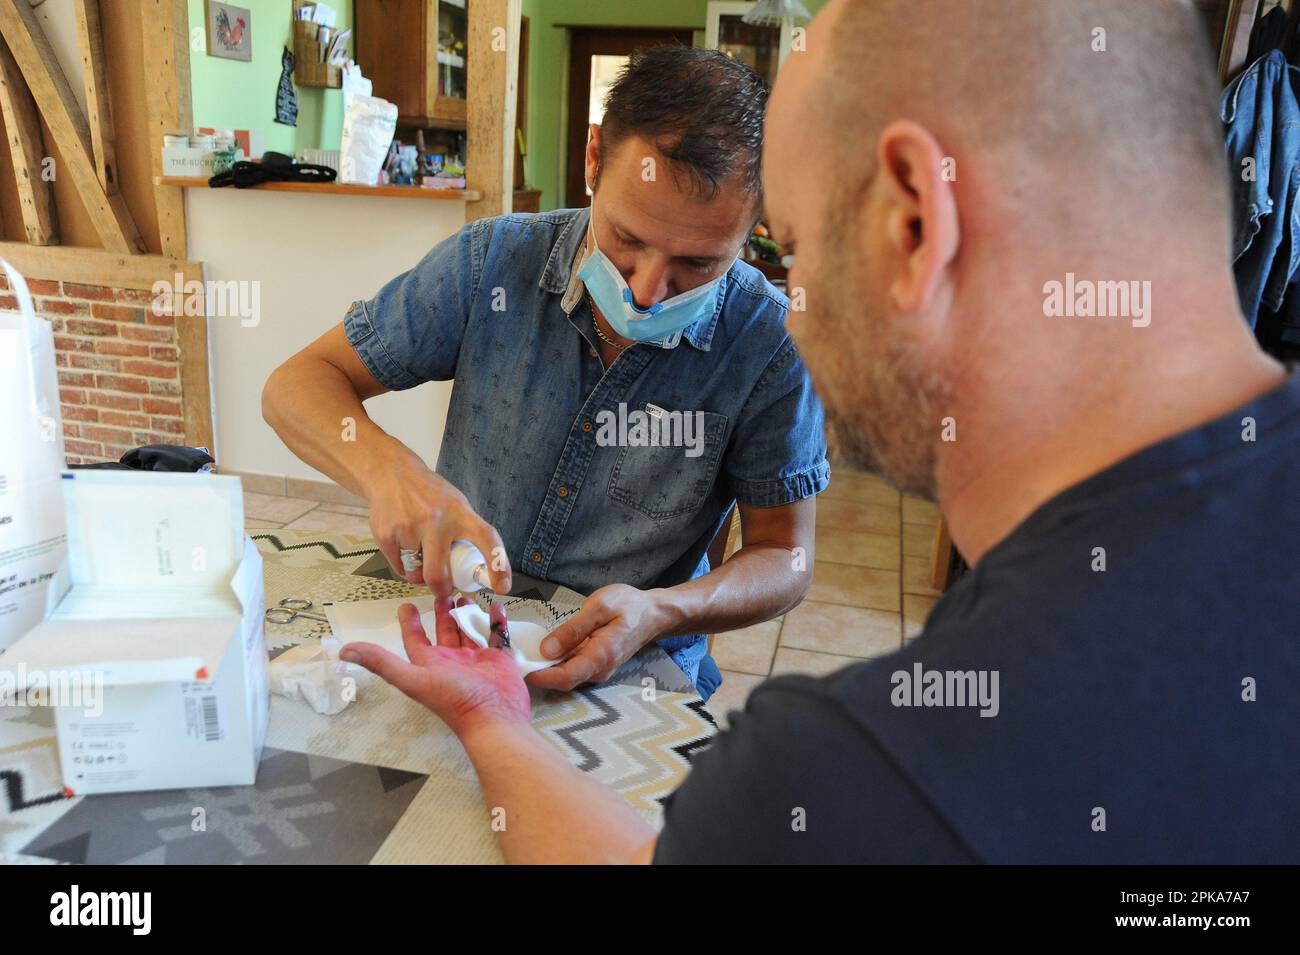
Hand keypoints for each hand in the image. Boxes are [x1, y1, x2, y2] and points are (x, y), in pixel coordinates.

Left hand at [340, 598, 530, 736]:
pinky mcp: (498, 659)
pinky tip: (496, 606)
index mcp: (430, 665)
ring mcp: (476, 659)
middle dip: (442, 612)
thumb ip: (382, 663)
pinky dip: (496, 621)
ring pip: (468, 631)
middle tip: (442, 590)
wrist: (494, 716)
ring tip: (465, 596)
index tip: (407, 605)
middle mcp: (452, 661)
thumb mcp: (414, 679)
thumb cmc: (454, 699)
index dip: (410, 624)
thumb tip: (345, 650)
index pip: (416, 640)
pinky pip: (497, 635)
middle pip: (444, 631)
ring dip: (466, 614)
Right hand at [366, 448, 511, 596]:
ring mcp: (409, 528)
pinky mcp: (387, 535)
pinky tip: (404, 548)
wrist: (390, 473)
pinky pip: (398, 568)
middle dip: (441, 589)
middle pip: (439, 575)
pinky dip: (404, 567)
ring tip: (419, 556)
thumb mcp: (455, 503)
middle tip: (443, 588)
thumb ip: (466, 531)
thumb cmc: (428, 493)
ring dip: (419, 575)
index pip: (486, 538)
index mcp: (460, 512)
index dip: (497, 565)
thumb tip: (480, 567)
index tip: (503, 586)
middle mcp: (435, 520)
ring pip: (416, 574)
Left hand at [525, 584, 666, 691]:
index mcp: (600, 656)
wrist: (653, 614)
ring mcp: (597, 670)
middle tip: (509, 658)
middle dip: (535, 673)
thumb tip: (546, 650)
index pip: (564, 677)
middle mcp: (598, 670)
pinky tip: (541, 649)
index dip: (538, 676)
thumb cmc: (628, 605)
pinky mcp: (595, 665)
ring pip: (565, 676)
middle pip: (561, 680)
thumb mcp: (600, 607)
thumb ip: (573, 629)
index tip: (514, 666)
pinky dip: (554, 662)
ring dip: (543, 668)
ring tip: (520, 652)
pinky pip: (571, 668)